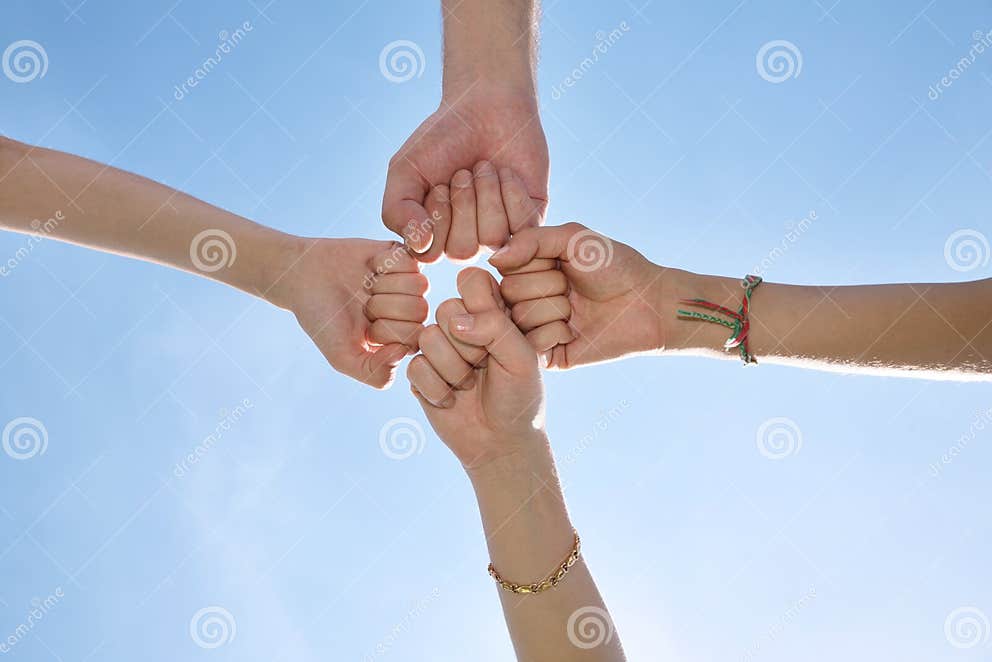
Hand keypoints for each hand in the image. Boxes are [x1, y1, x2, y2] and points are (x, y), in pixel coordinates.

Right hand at [267, 237, 427, 387]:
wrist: (304, 278)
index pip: (415, 337)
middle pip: (420, 310)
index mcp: (402, 338)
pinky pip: (410, 259)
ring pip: (420, 284)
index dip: (386, 330)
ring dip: (385, 284)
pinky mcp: (403, 255)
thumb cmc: (324, 320)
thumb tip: (403, 353)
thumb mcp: (342, 357)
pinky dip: (383, 262)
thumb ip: (373, 373)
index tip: (363, 327)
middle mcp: (411, 310)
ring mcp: (409, 282)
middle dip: (383, 306)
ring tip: (366, 286)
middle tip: (362, 304)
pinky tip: (370, 267)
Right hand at [382, 91, 548, 261]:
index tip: (437, 182)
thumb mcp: (404, 171)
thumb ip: (397, 211)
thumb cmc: (441, 140)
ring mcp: (500, 234)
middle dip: (461, 202)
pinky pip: (522, 227)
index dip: (435, 215)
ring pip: (492, 238)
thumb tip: (421, 246)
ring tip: (484, 168)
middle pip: (462, 250)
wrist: (486, 108)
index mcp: (434, 236)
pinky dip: (511, 192)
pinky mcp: (530, 221)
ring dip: (486, 193)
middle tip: (463, 172)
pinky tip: (506, 173)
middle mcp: (466, 241)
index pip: (431, 252)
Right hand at [406, 267, 545, 470]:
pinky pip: (415, 367)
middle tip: (486, 367)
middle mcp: (462, 324)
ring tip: (470, 384)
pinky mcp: (419, 372)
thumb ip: (495, 327)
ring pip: (427, 337)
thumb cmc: (520, 396)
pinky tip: (453, 401)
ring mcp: (438, 348)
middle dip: (468, 346)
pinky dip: (438, 390)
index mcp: (490, 311)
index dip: (478, 304)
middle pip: (446, 308)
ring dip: (453, 370)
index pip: (471, 279)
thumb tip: (455, 320)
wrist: (502, 442)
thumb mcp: (521, 358)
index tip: (498, 335)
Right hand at [490, 223, 665, 368]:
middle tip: (574, 290)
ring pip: (519, 318)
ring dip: (555, 310)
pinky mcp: (547, 355)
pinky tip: (575, 331)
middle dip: (547, 286)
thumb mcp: (573, 238)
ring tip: (577, 310)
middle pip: (508, 293)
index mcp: (527, 270)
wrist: (648, 303)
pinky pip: (531, 344)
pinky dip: (556, 333)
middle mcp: (525, 299)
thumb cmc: (614, 266)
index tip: (564, 264)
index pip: (506, 266)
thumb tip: (493, 259)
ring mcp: (534, 328)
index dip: (537, 263)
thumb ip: (531, 239)